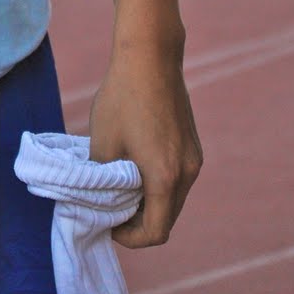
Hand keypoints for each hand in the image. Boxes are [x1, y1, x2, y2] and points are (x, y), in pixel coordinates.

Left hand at [88, 42, 201, 247]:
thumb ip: (102, 181)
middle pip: (166, 217)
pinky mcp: (193, 144)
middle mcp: (188, 172)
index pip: (155, 232)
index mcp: (166, 178)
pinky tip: (134, 165)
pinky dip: (158, 183)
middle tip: (109, 209)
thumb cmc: (122, 97)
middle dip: (138, 221)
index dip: (130, 238)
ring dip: (148, 201)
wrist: (150, 55)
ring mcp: (194, 157)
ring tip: (119, 186)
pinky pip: (177, 177)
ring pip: (173, 198)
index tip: (108, 226)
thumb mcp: (102, 144)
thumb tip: (99, 201)